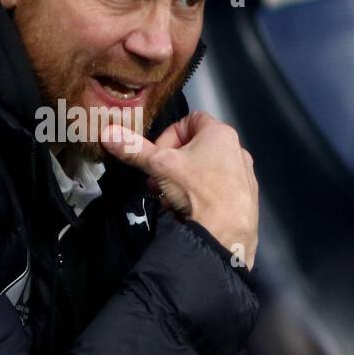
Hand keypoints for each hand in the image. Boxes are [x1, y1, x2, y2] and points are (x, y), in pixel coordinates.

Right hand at [101, 111, 258, 269]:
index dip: (168, 135)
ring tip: (170, 199)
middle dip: (171, 164)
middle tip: (157, 181)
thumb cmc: (196, 189)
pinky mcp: (246, 197)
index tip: (158, 155)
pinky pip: (218, 189)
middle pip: (195, 148)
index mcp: (220, 133)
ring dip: (183, 181)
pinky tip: (189, 211)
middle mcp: (237, 149)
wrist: (227, 234)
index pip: (189, 120)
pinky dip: (200, 196)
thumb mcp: (160, 166)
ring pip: (205, 170)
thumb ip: (134, 149)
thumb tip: (107, 132)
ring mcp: (245, 174)